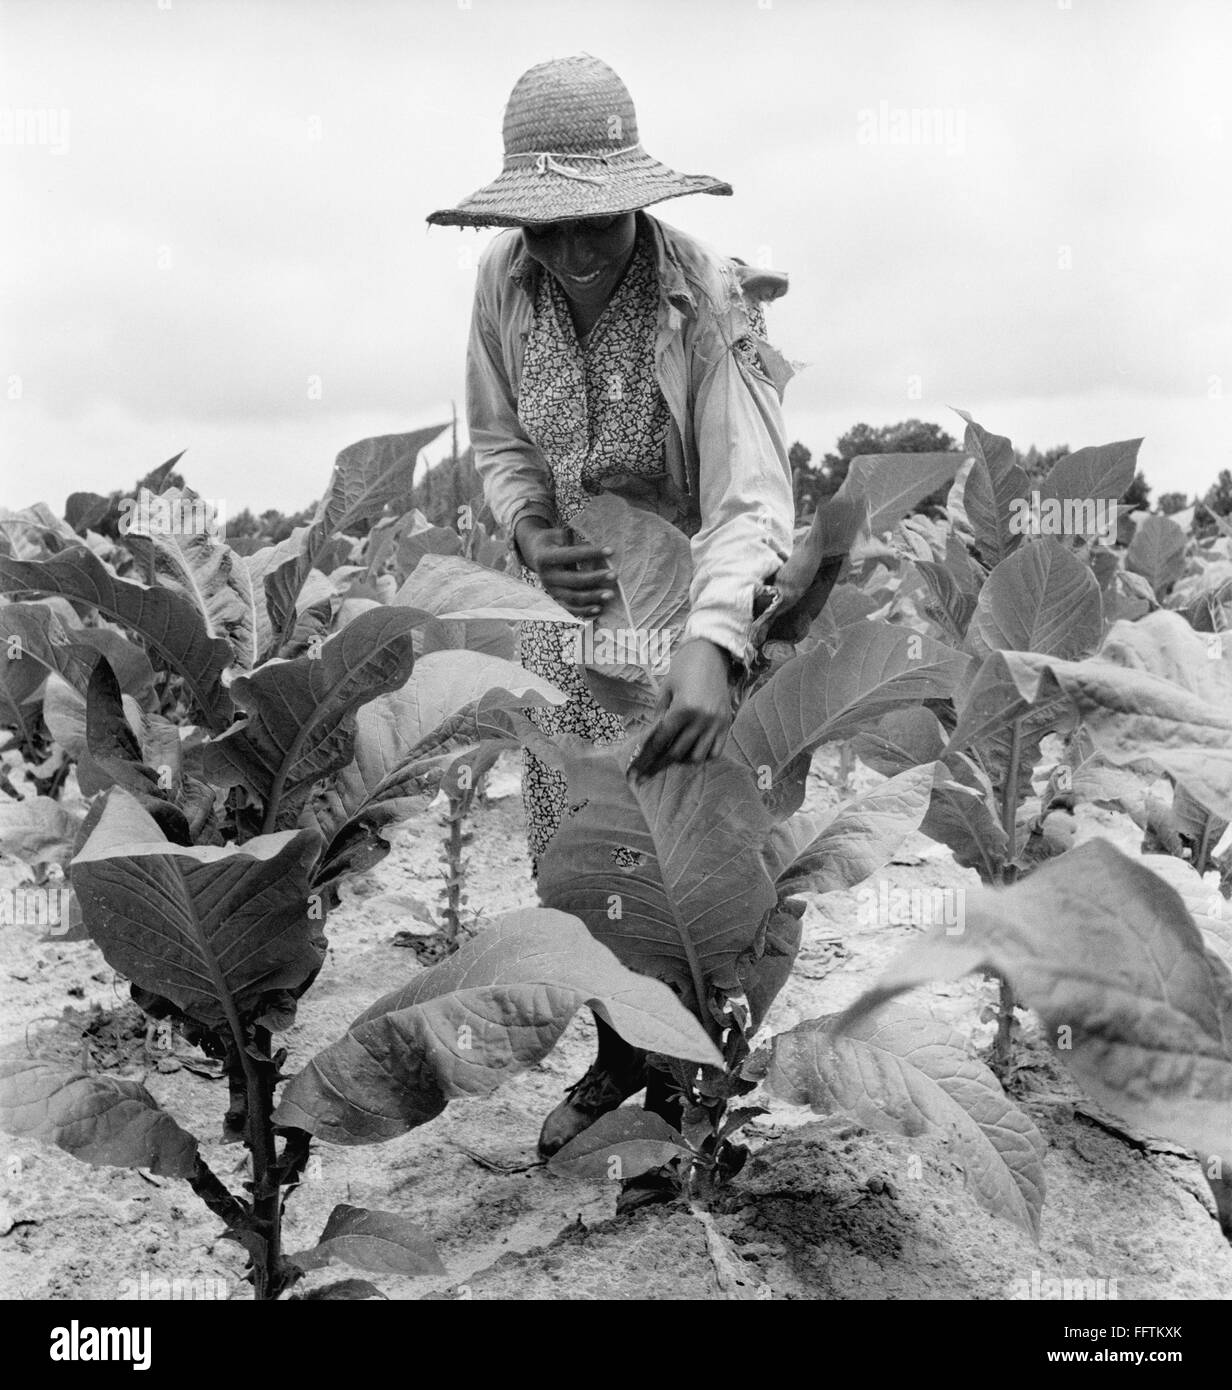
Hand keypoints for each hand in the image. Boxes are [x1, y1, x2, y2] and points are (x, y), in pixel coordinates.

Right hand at [516, 519, 615, 618]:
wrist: (535, 554)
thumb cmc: (553, 541)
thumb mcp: (559, 535)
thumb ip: (574, 543)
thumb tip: (598, 552)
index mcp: (545, 557)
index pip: (572, 555)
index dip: (591, 553)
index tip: (611, 551)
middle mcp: (546, 576)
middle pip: (574, 579)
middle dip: (595, 578)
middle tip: (614, 575)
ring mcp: (550, 590)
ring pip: (573, 597)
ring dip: (593, 597)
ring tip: (610, 594)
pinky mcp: (556, 599)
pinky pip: (571, 609)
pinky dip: (584, 611)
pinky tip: (599, 609)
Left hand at [629, 640, 733, 780]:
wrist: (713, 652)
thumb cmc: (684, 667)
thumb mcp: (666, 689)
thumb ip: (659, 715)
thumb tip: (652, 740)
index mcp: (682, 709)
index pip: (660, 741)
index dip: (645, 759)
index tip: (635, 773)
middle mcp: (701, 719)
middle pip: (677, 753)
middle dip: (658, 766)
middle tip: (646, 774)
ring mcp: (716, 722)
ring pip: (697, 756)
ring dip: (682, 761)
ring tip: (672, 757)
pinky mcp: (726, 722)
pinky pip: (716, 750)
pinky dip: (703, 756)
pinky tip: (692, 753)